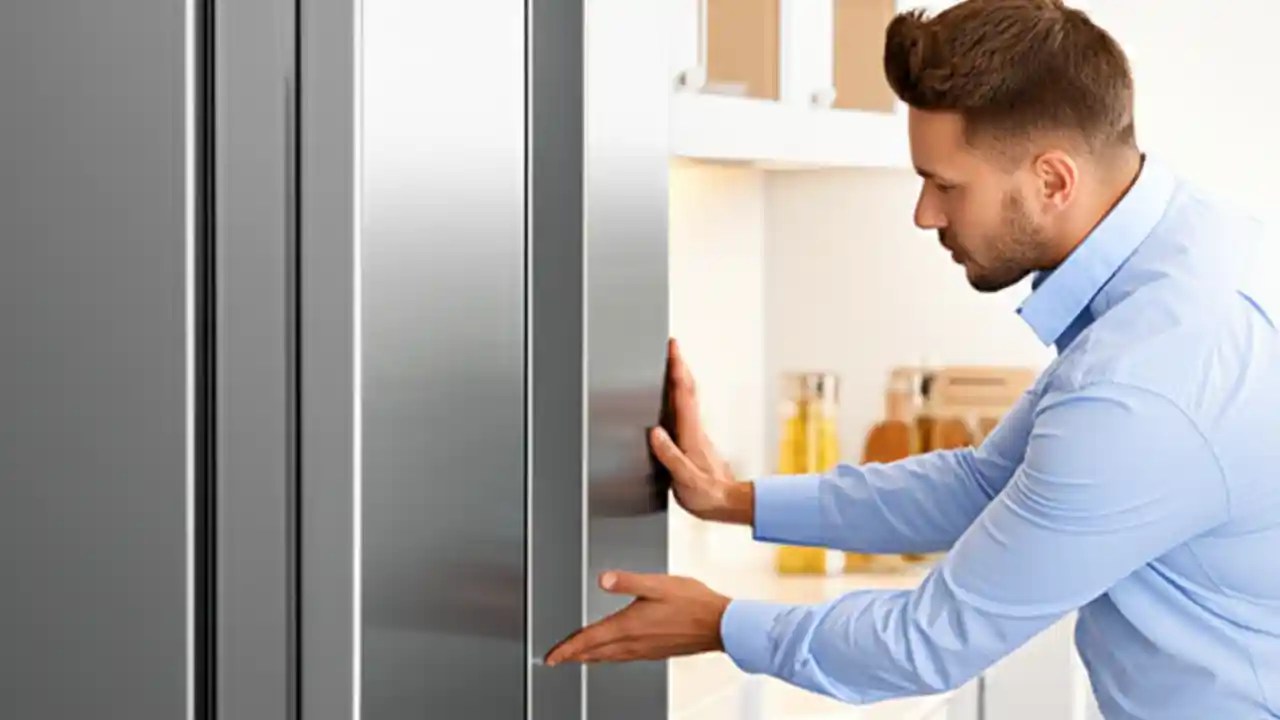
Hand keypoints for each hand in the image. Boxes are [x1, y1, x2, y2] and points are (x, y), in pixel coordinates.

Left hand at [543, 571, 730, 665]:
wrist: (720, 624)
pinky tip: (613, 653)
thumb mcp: (658, 584)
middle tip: (558, 658)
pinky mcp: (656, 652)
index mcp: (629, 626)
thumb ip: (628, 581)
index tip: (551, 656)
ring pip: (609, 657)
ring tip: (579, 657)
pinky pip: (624, 658)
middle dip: (574, 655)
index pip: (589, 640)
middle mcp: (634, 642)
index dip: (567, 648)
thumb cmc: (693, 603)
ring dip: (590, 657)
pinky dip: (610, 657)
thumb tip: (603, 579)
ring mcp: (646, 650)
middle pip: (595, 652)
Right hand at [653, 339, 753, 524]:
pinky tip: (673, 398)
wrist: (728, 504)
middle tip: (672, 346)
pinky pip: (686, 411)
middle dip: (679, 366)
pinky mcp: (695, 442)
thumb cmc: (708, 495)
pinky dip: (679, 396)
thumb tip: (655, 433)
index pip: (684, 395)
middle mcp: (695, 430)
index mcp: (691, 435)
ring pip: (688, 399)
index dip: (677, 369)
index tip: (673, 348)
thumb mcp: (685, 480)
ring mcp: (696, 434)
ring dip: (680, 378)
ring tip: (670, 363)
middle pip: (687, 390)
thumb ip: (670, 457)